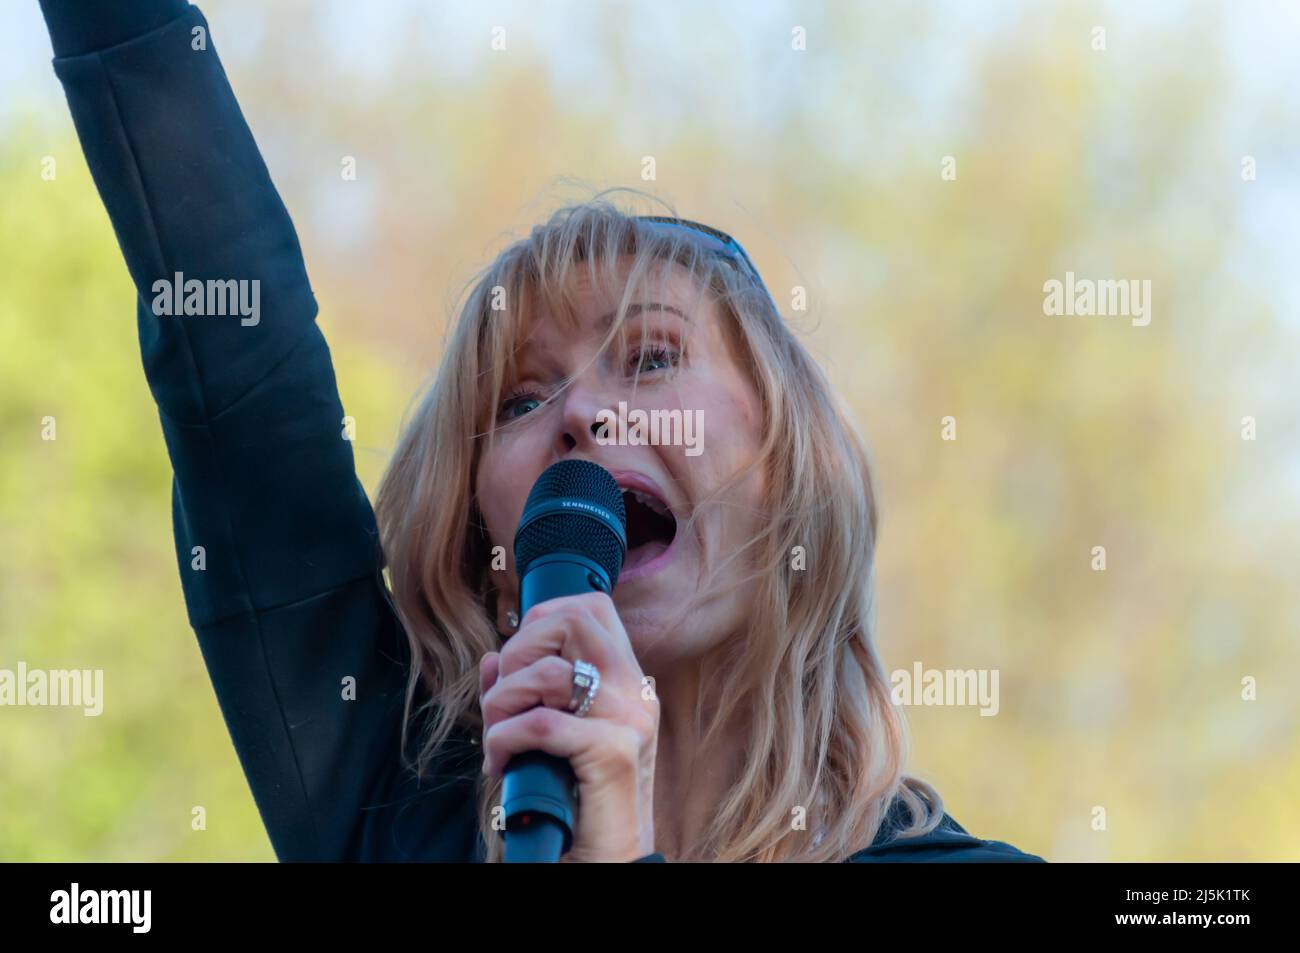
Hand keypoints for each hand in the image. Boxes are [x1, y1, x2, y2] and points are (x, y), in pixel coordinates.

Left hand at [479, 592, 658, 861]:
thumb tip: (491, 659)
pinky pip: (540, 724)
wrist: (610, 861)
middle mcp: (635, 693)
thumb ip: (527, 693)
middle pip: (572, 621)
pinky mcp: (613, 754)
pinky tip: (500, 762)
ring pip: (549, 675)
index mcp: (627, 682)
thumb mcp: (552, 737)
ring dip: (502, 703)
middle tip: (504, 698)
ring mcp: (629, 721)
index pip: (591, 608)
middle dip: (518, 651)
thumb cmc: (578, 802)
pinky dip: (504, 739)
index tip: (517, 660)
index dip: (542, 618)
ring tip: (497, 738)